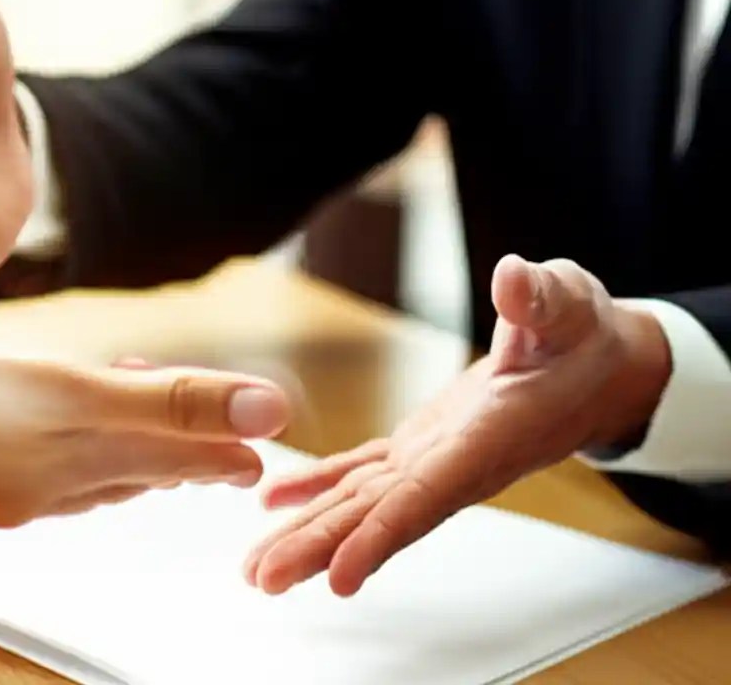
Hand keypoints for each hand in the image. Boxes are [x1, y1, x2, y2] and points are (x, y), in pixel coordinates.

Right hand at [0, 309, 289, 526]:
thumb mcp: (64, 391)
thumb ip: (168, 400)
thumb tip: (270, 410)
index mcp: (74, 450)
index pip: (174, 456)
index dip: (218, 449)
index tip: (254, 455)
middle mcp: (43, 478)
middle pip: (134, 470)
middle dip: (180, 456)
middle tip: (221, 450)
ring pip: (83, 470)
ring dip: (125, 454)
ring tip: (153, 447)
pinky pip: (31, 468)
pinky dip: (64, 452)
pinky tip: (51, 440)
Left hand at [243, 255, 671, 595]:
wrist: (598, 368)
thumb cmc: (584, 338)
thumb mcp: (568, 306)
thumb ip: (540, 300)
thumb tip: (512, 278)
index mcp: (487, 439)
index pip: (427, 497)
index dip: (382, 537)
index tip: (341, 578)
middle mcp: (454, 464)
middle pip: (379, 516)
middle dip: (321, 548)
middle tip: (265, 579)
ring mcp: (433, 459)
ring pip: (362, 504)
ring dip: (310, 533)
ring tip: (260, 566)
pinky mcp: (421, 446)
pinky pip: (360, 472)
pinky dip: (316, 486)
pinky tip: (275, 501)